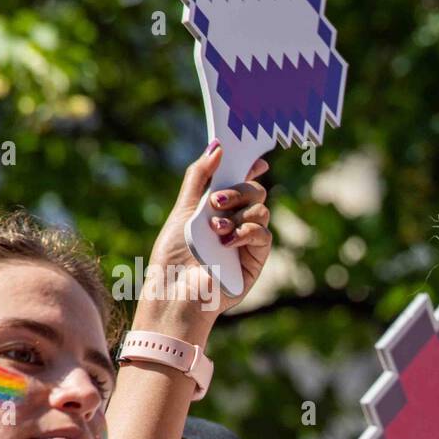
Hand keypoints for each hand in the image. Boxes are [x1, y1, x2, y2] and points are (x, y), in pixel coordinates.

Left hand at [137, 142, 272, 335]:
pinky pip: (264, 234)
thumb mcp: (184, 209)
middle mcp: (235, 221)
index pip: (239, 180)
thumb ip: (200, 177)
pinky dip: (247, 232)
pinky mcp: (255, 258)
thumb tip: (218, 147)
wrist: (177, 291)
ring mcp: (246, 239)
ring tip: (216, 228)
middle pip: (254, 190)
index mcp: (217, 208)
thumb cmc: (174, 255)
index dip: (247, 166)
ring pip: (262, 209)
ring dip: (239, 212)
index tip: (252, 156)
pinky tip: (228, 242)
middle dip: (239, 189)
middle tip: (218, 201)